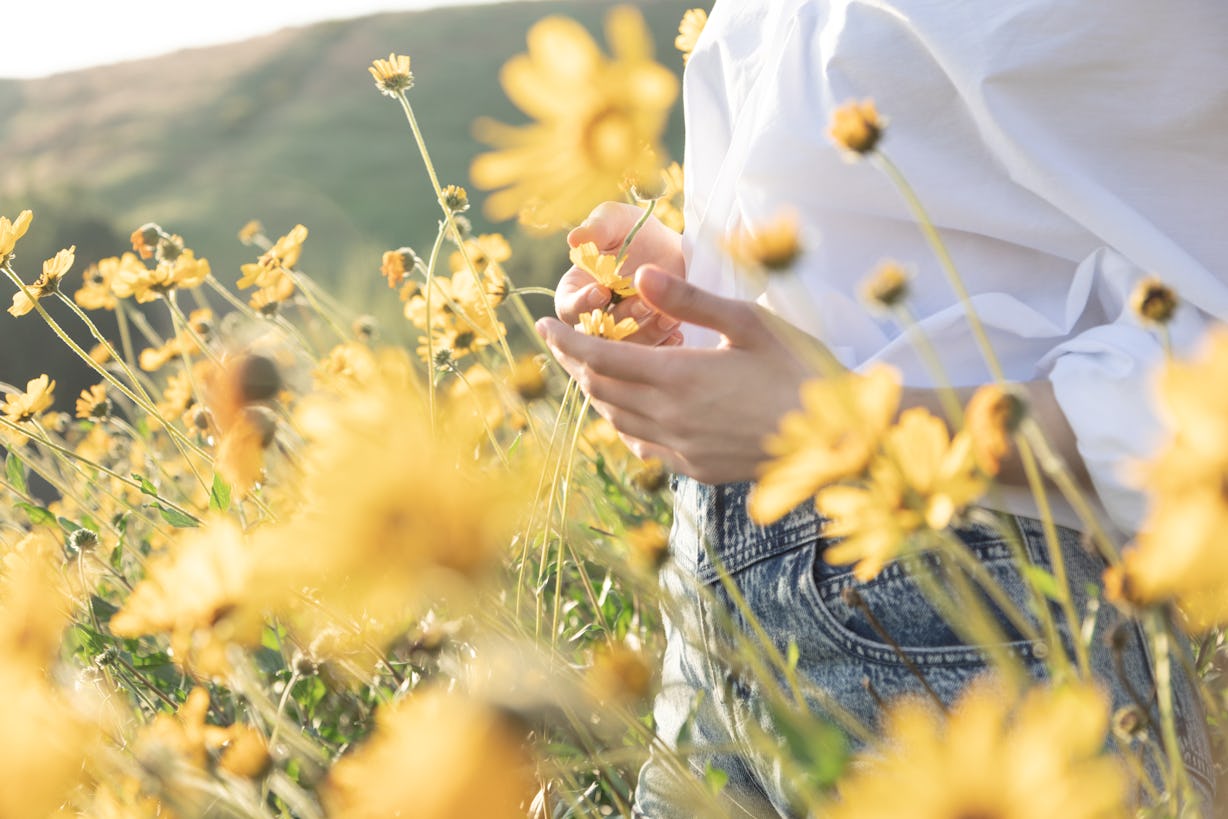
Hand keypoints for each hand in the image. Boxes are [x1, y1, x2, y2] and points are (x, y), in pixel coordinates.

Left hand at [538, 266, 833, 483]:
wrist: (835, 439)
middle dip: (574, 364)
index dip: (565, 341)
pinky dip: (624, 423)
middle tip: (563, 342)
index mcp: (678, 375)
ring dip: (597, 394)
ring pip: (616, 420)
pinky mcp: (694, 468)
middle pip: (600, 390)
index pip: (599, 358)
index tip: (544, 324)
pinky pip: (641, 445)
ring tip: (591, 370)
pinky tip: (630, 410)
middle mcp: (669, 416)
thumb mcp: (748, 322)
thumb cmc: (797, 369)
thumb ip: (690, 300)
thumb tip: (639, 276)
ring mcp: (679, 448)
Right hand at [556, 201, 685, 346]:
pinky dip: (663, 347)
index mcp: (574, 292)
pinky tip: (677, 333)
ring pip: (626, 350)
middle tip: (646, 303)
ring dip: (647, 335)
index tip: (603, 291)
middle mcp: (591, 320)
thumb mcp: (615, 220)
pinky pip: (650, 358)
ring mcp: (618, 336)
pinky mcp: (644, 345)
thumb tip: (575, 239)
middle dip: (623, 320)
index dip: (581, 304)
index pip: (567, 309)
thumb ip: (596, 228)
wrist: (670, 247)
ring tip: (670, 317)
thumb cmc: (633, 230)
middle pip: (597, 336)